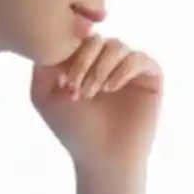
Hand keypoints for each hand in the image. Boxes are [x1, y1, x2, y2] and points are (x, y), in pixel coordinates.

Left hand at [32, 35, 163, 178]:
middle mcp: (108, 60)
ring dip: (100, 68)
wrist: (103, 158)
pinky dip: (123, 70)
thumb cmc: (74, 130)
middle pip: (96, 39)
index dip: (68, 54)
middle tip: (75, 89)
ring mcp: (130, 67)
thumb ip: (42, 63)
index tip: (61, 82)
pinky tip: (110, 89)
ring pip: (116, 46)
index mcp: (85, 60)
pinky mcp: (151, 77)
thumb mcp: (43, 95)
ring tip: (92, 93)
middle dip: (83, 62)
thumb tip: (54, 35)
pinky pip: (139, 58)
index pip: (77, 38)